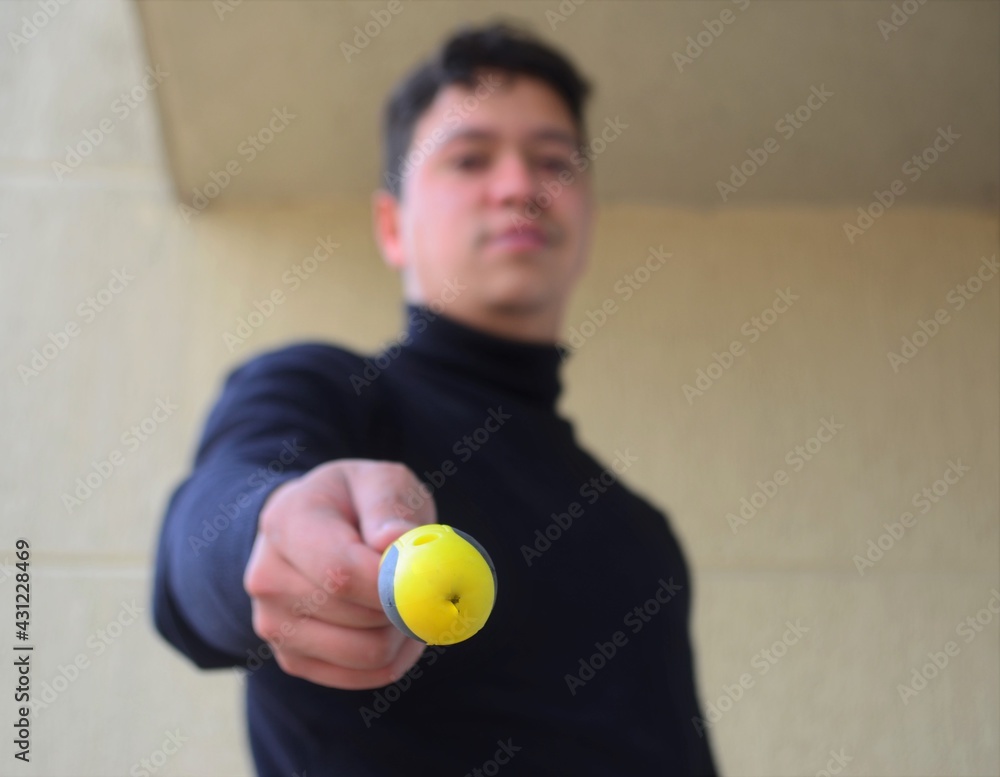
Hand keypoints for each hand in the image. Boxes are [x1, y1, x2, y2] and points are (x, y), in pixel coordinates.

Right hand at [244, 459, 434, 688]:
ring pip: (367, 652)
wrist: (316, 527)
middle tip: (426, 581)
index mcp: (286, 523)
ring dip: (405, 632)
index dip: (395, 583)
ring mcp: (274, 624)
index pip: (341, 572)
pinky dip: (396, 655)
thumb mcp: (379, 481)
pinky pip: (366, 676)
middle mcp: (268, 578)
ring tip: (408, 597)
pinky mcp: (292, 659)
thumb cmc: (355, 501)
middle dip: (406, 603)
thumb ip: (390, 505)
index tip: (430, 575)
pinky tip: (395, 622)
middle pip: (357, 617)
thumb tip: (394, 540)